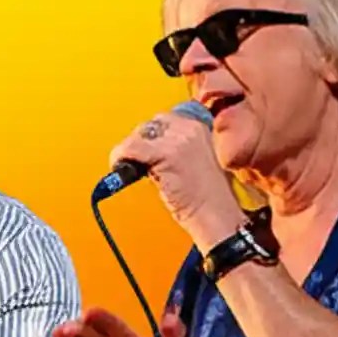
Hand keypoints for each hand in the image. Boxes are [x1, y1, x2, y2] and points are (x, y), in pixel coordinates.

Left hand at [110, 108, 245, 250]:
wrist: (216, 216)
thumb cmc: (205, 197)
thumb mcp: (194, 160)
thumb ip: (174, 147)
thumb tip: (144, 146)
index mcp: (199, 125)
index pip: (162, 120)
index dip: (148, 138)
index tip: (143, 153)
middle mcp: (190, 126)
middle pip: (147, 126)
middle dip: (138, 145)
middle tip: (138, 166)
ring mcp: (180, 138)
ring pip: (136, 137)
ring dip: (129, 154)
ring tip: (136, 172)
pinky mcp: (168, 153)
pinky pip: (130, 149)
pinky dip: (121, 161)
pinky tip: (126, 175)